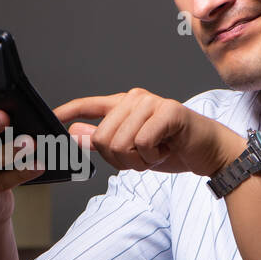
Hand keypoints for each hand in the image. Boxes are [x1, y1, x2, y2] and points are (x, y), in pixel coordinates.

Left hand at [53, 88, 248, 176]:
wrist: (209, 151)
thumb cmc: (172, 147)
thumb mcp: (132, 148)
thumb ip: (103, 140)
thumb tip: (74, 133)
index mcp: (124, 104)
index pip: (88, 104)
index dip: (67, 111)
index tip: (52, 118)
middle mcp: (135, 99)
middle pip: (102, 138)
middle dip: (119, 160)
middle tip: (142, 157)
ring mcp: (152, 103)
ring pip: (121, 143)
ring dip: (138, 160)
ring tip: (156, 152)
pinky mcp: (169, 112)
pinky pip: (143, 143)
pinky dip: (153, 157)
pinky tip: (166, 149)